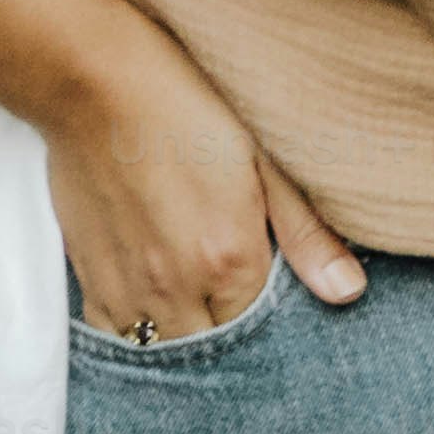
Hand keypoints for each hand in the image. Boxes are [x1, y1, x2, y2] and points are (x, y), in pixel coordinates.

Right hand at [41, 38, 367, 342]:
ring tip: (201, 319)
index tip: (280, 317)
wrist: (96, 80)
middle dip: (231, 345)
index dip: (274, 330)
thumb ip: (307, 231)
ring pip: (158, 352)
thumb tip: (348, 291)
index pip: (261, 333)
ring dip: (183, 345)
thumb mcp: (266, 156)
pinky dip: (135, 335)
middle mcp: (175, 287)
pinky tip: (155, 312)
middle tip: (241, 315)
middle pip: (210, 353)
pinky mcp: (86, 275)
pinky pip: (110, 336)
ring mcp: (126, 286)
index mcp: (229, 260)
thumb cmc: (187, 104)